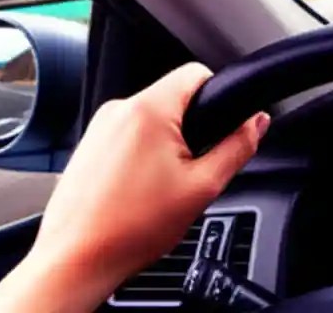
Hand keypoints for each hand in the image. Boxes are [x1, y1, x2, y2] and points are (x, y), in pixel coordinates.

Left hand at [0, 63, 269, 312]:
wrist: (76, 260)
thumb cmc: (130, 228)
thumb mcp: (202, 187)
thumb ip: (237, 147)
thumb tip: (257, 122)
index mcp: (149, 110)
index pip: (196, 73)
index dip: (219, 97)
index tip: (222, 128)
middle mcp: (118, 110)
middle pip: (174, 99)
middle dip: (191, 129)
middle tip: (192, 171)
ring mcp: (98, 128)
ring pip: (151, 120)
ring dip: (166, 145)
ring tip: (162, 188)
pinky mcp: (87, 147)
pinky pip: (128, 137)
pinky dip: (142, 158)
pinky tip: (140, 192)